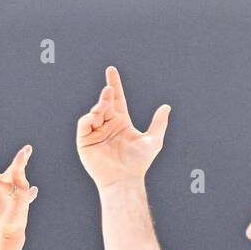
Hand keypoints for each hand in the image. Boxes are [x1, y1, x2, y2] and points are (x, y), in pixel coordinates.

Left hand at [0, 143, 37, 238]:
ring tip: (8, 177)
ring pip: (19, 187)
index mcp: (13, 177)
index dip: (23, 156)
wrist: (9, 225)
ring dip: (14, 181)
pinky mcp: (20, 208)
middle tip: (23, 153)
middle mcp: (20, 185)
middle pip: (19, 171)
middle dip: (20, 162)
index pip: (18, 164)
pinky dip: (27, 196)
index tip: (28, 147)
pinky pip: (22, 201)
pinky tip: (34, 190)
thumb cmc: (3, 202)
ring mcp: (21, 196)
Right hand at [76, 64, 170, 189]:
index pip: (117, 99)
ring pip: (94, 112)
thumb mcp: (153, 141)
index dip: (115, 85)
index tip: (111, 70)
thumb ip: (159, 123)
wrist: (125, 179)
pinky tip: (95, 117)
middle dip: (106, 96)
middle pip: (105, 104)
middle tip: (109, 90)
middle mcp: (107, 126)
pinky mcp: (85, 142)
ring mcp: (96, 133)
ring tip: (103, 107)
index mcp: (121, 123)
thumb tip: (166, 107)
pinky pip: (83, 125)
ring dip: (98, 107)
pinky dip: (87, 119)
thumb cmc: (139, 163)